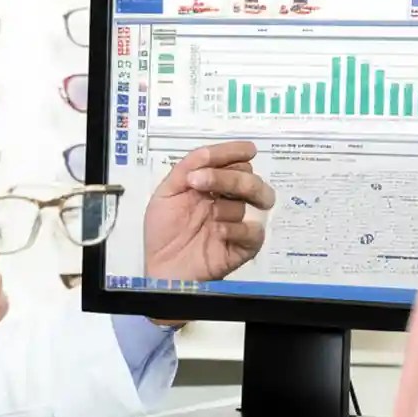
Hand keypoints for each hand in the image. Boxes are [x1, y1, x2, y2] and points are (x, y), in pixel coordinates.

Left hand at [143, 141, 275, 283]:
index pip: (235, 163)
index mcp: (213, 186)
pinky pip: (255, 232)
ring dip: (229, 203)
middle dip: (228, 176)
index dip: (234, 154)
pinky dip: (238, 228)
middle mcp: (229, 201)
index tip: (244, 150)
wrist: (161, 266)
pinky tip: (218, 230)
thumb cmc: (163, 230)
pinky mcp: (244, 247)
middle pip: (249, 178)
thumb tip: (212, 151)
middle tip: (200, 182)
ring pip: (256, 201)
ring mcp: (238, 223)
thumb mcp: (167, 191)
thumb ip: (187, 167)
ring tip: (210, 213)